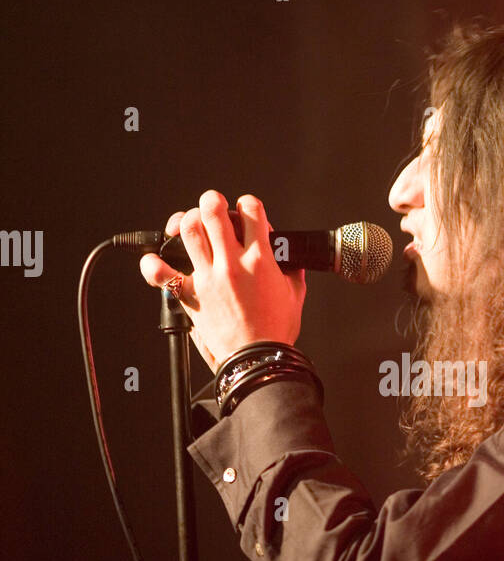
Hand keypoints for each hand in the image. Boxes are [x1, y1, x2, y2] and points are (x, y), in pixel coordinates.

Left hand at [139, 190, 305, 372]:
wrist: (257, 359)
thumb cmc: (275, 331)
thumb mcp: (295, 293)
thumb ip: (292, 269)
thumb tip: (291, 257)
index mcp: (260, 259)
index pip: (251, 210)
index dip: (248, 204)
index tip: (246, 210)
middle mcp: (232, 263)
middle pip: (213, 212)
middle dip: (212, 201)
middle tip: (212, 206)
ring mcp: (209, 278)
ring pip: (188, 231)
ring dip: (186, 222)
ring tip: (190, 226)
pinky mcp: (191, 296)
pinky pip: (161, 275)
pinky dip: (152, 266)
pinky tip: (153, 260)